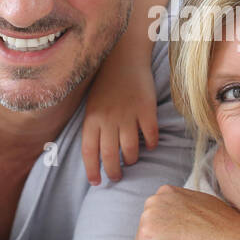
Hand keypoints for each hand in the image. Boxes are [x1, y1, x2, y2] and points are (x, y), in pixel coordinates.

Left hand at [81, 57, 158, 183]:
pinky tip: (148, 145)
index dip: (92, 171)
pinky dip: (150, 144)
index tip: (96, 182)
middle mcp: (108, 119)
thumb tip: (96, 155)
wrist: (124, 57)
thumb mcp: (92, 105)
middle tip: (116, 177)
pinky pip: (150, 135)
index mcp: (91, 119)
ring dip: (131, 159)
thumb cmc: (106, 84)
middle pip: (110, 156)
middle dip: (113, 172)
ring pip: (130, 150)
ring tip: (130, 160)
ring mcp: (128, 114)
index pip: (89, 152)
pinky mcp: (146, 109)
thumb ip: (94, 127)